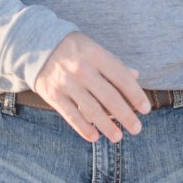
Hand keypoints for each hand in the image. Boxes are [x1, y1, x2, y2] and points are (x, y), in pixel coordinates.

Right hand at [32, 31, 150, 141]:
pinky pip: (71, 116)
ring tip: (118, 137)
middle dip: (125, 115)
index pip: (120, 76)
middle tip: (136, 129)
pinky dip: (84, 129)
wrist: (36, 45)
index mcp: (95, 54)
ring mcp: (66, 83)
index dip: (135, 94)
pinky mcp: (53, 95)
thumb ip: (114, 63)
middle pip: (108, 96)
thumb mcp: (94, 48)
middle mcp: (81, 68)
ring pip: (91, 109)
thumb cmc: (73, 49)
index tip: (146, 109)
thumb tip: (136, 77)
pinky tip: (95, 137)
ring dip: (107, 126)